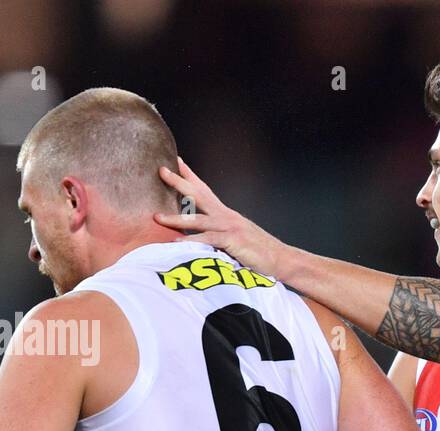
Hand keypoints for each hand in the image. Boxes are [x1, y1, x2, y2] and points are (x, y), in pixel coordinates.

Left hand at [155, 158, 286, 276]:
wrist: (281, 260)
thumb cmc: (259, 253)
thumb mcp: (236, 239)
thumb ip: (219, 234)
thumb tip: (202, 236)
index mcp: (226, 214)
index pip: (205, 190)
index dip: (190, 175)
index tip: (175, 161)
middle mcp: (227, 216)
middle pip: (199, 195)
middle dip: (179, 182)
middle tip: (161, 170)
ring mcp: (230, 227)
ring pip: (198, 218)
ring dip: (176, 217)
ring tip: (157, 217)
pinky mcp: (232, 241)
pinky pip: (208, 239)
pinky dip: (191, 240)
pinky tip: (177, 242)